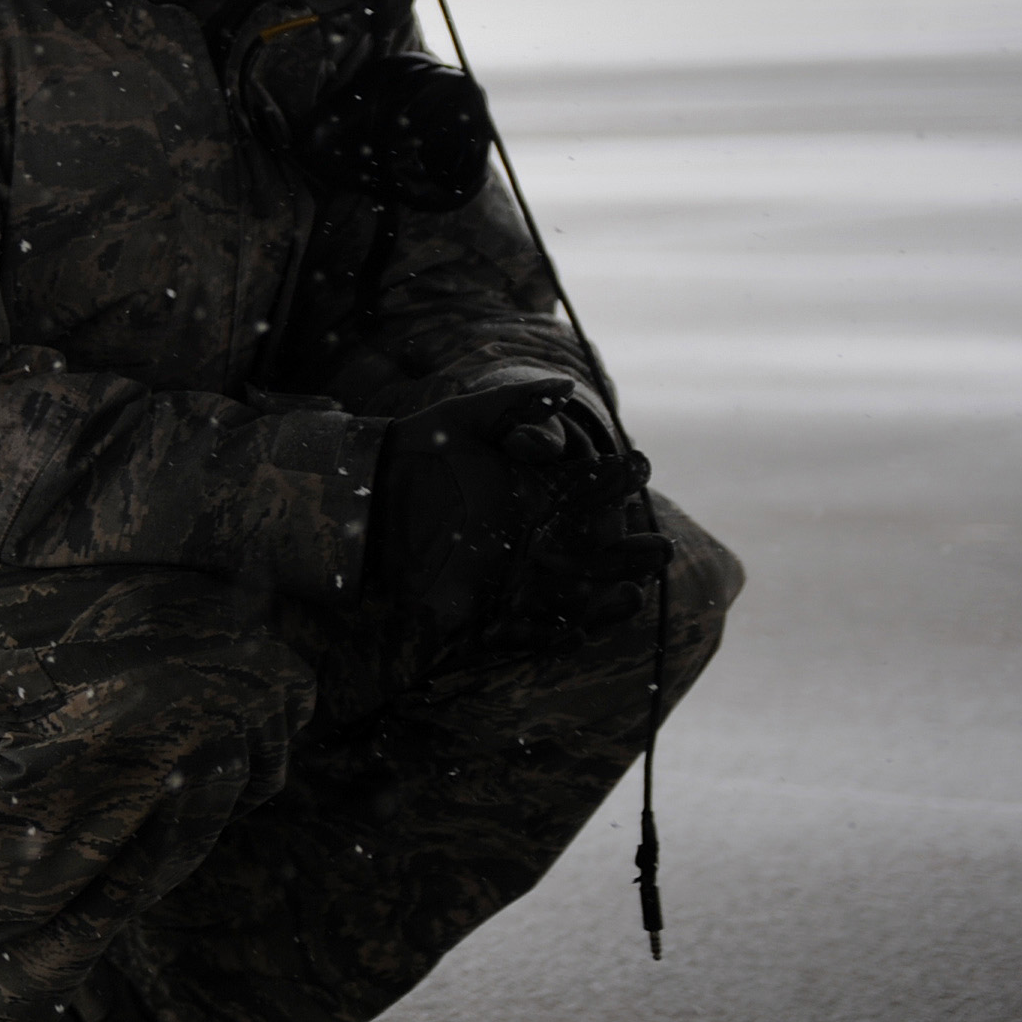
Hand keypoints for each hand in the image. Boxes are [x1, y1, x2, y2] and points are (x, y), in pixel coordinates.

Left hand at [372, 380, 669, 644]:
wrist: (362, 491)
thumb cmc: (418, 449)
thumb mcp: (461, 419)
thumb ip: (512, 403)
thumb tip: (563, 384)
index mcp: (539, 494)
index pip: (591, 492)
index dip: (614, 480)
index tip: (637, 464)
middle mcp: (534, 539)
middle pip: (596, 556)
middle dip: (630, 556)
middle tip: (659, 550)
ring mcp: (509, 577)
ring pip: (570, 600)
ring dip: (603, 603)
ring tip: (631, 597)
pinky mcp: (476, 610)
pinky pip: (517, 632)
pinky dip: (544, 637)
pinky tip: (572, 634)